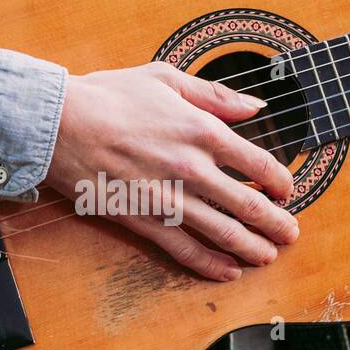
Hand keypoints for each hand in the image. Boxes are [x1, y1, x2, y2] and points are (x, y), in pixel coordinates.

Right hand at [48, 62, 298, 280]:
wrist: (58, 124)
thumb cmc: (108, 96)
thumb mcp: (166, 78)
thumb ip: (215, 95)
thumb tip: (254, 106)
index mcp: (203, 131)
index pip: (260, 165)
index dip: (282, 183)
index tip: (287, 191)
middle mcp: (193, 169)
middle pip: (250, 206)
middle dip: (277, 224)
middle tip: (291, 233)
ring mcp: (169, 200)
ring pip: (225, 234)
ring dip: (253, 248)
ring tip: (268, 256)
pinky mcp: (144, 222)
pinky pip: (186, 250)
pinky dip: (212, 264)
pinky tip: (228, 271)